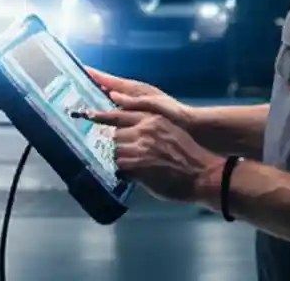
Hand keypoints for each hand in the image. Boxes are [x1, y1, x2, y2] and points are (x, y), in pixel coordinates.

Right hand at [85, 67, 195, 132]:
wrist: (189, 125)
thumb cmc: (172, 114)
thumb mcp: (154, 105)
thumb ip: (133, 100)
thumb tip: (112, 94)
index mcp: (135, 89)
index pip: (109, 80)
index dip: (95, 75)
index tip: (80, 68)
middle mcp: (133, 93)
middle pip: (107, 87)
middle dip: (91, 84)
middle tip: (73, 84)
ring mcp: (134, 102)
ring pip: (110, 97)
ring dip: (97, 97)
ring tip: (81, 98)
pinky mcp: (137, 113)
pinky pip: (116, 108)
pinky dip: (106, 108)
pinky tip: (100, 116)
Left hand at [86, 109, 223, 204]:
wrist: (203, 174)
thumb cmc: (188, 155)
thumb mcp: (170, 131)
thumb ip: (150, 126)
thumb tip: (134, 128)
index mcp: (152, 118)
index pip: (119, 114)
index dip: (101, 115)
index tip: (86, 114)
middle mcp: (144, 129)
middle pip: (113, 133)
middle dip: (109, 142)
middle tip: (102, 146)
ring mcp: (140, 148)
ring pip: (114, 150)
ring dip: (115, 158)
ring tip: (119, 163)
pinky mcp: (138, 166)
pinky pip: (119, 167)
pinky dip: (120, 171)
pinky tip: (125, 174)